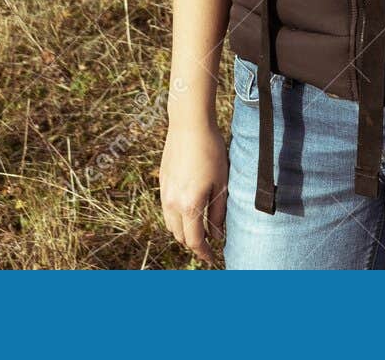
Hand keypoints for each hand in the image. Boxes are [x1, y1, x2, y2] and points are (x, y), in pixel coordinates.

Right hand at [159, 120, 227, 263]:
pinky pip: (166, 210)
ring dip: (183, 231)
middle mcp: (172, 203)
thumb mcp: (221, 183)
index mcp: (189, 205)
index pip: (195, 240)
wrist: (189, 125)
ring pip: (170, 224)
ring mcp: (164, 192)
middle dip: (194, 244)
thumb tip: (217, 234)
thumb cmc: (210, 151)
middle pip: (180, 236)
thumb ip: (219, 212)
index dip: (204, 253)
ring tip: (199, 228)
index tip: (213, 258)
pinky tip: (189, 211)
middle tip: (209, 244)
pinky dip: (176, 217)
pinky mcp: (162, 182)